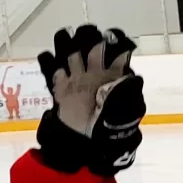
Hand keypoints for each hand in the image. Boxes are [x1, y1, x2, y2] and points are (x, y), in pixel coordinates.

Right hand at [34, 25, 143, 174]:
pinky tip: (48, 58)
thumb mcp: (127, 112)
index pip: (116, 53)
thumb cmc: (110, 130)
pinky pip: (52, 69)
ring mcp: (77, 78)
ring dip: (67, 43)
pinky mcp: (60, 88)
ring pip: (71, 53)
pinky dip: (48, 61)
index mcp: (114, 76)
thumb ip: (129, 93)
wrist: (85, 146)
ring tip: (65, 39)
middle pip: (92, 47)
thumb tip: (134, 77)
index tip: (110, 39)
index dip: (114, 43)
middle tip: (85, 36)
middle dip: (88, 38)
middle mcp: (95, 73)